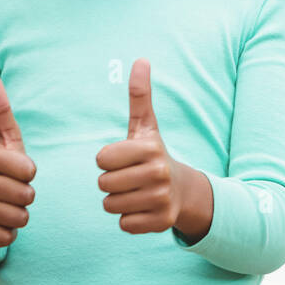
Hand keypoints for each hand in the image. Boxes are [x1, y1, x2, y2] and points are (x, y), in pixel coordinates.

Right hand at [0, 76, 36, 247]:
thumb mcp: (4, 138)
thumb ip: (0, 109)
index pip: (29, 170)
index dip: (30, 173)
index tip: (18, 170)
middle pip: (26, 196)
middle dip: (26, 196)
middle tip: (11, 190)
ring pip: (19, 218)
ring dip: (19, 215)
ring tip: (5, 205)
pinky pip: (7, 238)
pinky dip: (9, 233)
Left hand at [96, 59, 184, 233]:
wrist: (182, 190)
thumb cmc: (152, 155)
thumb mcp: (145, 126)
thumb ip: (139, 95)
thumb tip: (141, 59)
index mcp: (150, 149)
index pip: (101, 159)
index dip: (107, 160)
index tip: (123, 159)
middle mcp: (158, 173)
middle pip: (103, 184)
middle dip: (110, 182)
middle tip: (128, 178)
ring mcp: (161, 199)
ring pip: (110, 205)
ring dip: (117, 201)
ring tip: (134, 193)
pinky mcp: (161, 222)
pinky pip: (124, 224)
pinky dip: (129, 219)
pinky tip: (142, 208)